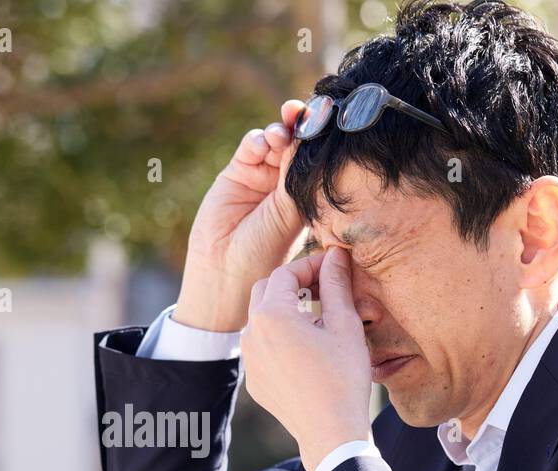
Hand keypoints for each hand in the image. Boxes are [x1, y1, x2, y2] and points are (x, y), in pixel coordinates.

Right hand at [175, 101, 306, 332]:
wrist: (225, 270)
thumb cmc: (266, 251)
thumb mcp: (291, 212)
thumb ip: (298, 176)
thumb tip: (308, 137)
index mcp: (305, 196)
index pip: (316, 160)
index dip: (323, 140)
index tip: (332, 122)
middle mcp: (284, 184)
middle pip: (297, 144)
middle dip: (303, 126)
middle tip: (308, 114)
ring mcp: (260, 177)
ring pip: (274, 141)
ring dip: (280, 131)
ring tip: (281, 136)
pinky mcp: (236, 174)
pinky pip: (250, 148)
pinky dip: (257, 140)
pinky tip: (261, 145)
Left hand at [241, 247, 373, 470]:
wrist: (331, 432)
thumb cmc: (342, 378)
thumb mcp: (345, 325)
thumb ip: (337, 284)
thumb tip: (336, 254)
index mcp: (271, 315)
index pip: (285, 273)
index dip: (311, 265)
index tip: (333, 267)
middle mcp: (251, 334)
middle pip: (266, 291)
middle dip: (293, 284)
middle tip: (325, 287)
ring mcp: (249, 359)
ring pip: (262, 319)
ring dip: (285, 310)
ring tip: (319, 316)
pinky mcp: (254, 380)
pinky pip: (263, 347)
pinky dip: (280, 337)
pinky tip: (308, 347)